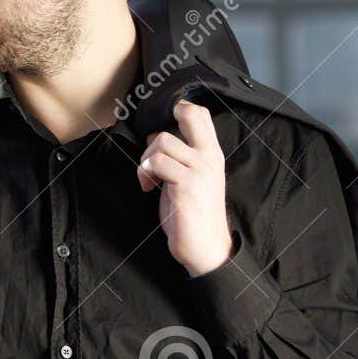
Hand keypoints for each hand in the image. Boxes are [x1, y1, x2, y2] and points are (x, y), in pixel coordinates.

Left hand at [137, 97, 232, 276]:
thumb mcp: (192, 178)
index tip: (160, 129)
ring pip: (161, 141)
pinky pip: (157, 162)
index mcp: (212, 153)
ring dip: (146, 158)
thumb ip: (180, 156)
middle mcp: (209, 157)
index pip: (200, 114)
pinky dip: (145, 172)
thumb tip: (153, 136)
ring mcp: (199, 170)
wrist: (206, 248)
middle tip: (153, 150)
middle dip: (161, 125)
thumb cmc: (195, 214)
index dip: (177, 110)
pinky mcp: (186, 185)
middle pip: (188, 114)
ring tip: (148, 178)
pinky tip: (148, 187)